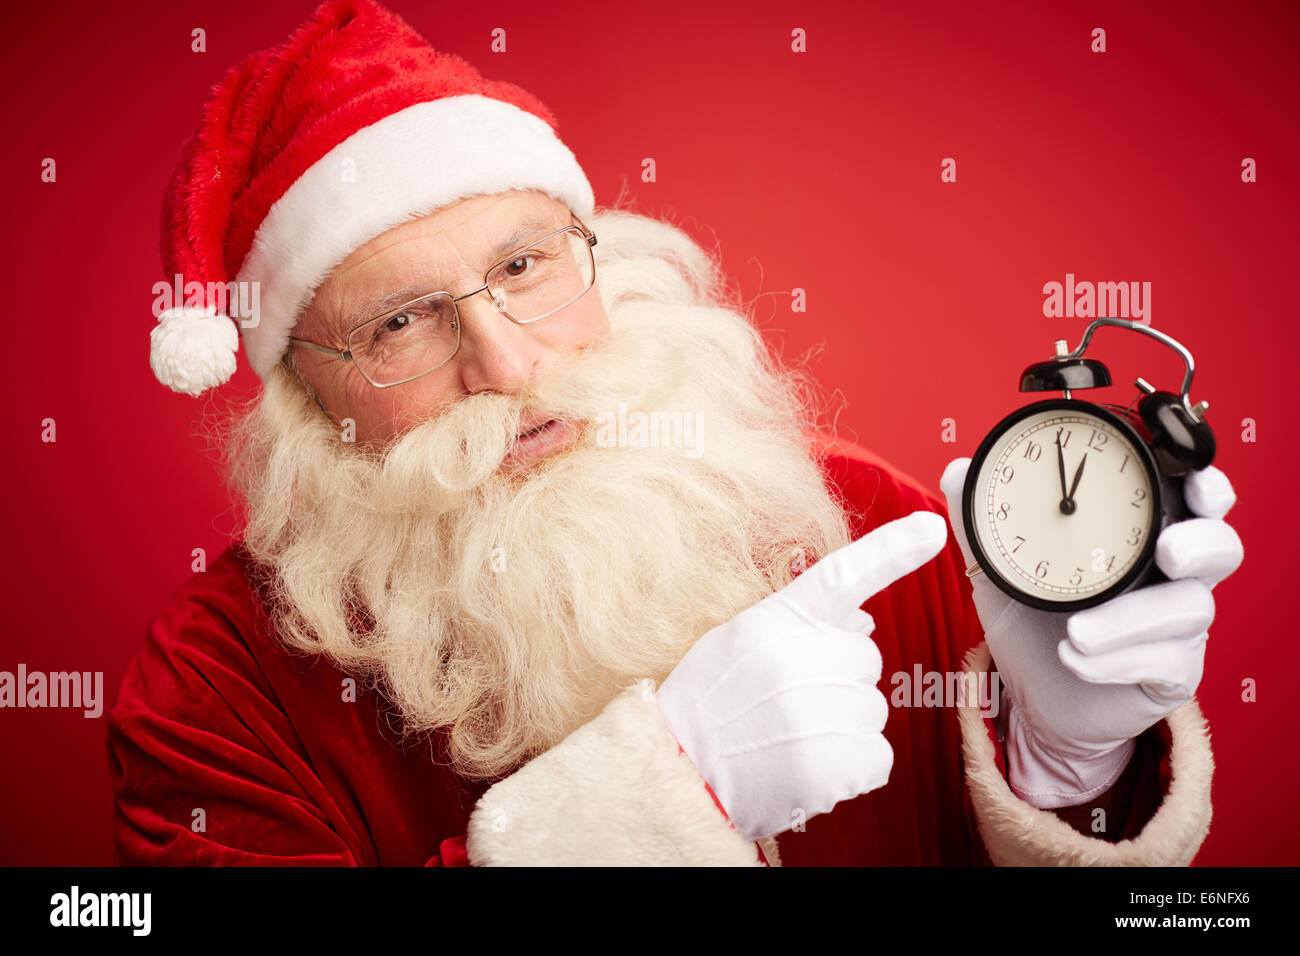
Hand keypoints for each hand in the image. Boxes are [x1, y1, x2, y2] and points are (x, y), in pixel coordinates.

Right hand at [655, 511, 947, 840]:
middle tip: (788, 704)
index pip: (843, 575)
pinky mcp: (834, 764)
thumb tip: (862, 620)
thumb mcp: (738, 640)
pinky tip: (810, 767)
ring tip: (790, 739)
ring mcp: (820, 712)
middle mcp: (801, 659)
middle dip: (840, 680)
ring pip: (873, 709)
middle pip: (865, 659)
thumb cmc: (708, 705)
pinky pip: (879, 756)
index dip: (893, 550)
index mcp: (775, 621)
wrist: (677, 774)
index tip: (932, 530)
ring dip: (844, 726)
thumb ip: (796, 623)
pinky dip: (853, 767)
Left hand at [940, 458, 1243, 808]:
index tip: (1195, 482)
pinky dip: (1116, 660)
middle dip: (1203, 543)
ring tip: (1077, 630)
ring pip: (1191, 609)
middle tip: (1168, 551)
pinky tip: (1074, 657)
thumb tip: (956, 470)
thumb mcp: (999, 569)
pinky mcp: (1171, 674)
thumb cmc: (1030, 622)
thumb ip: (980, 521)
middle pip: (1220, 548)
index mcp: (1138, 535)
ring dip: (1133, 618)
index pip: (1189, 500)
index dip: (1207, 486)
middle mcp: (1170, 575)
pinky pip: (1165, 663)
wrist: (1032, 697)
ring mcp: (1176, 627)